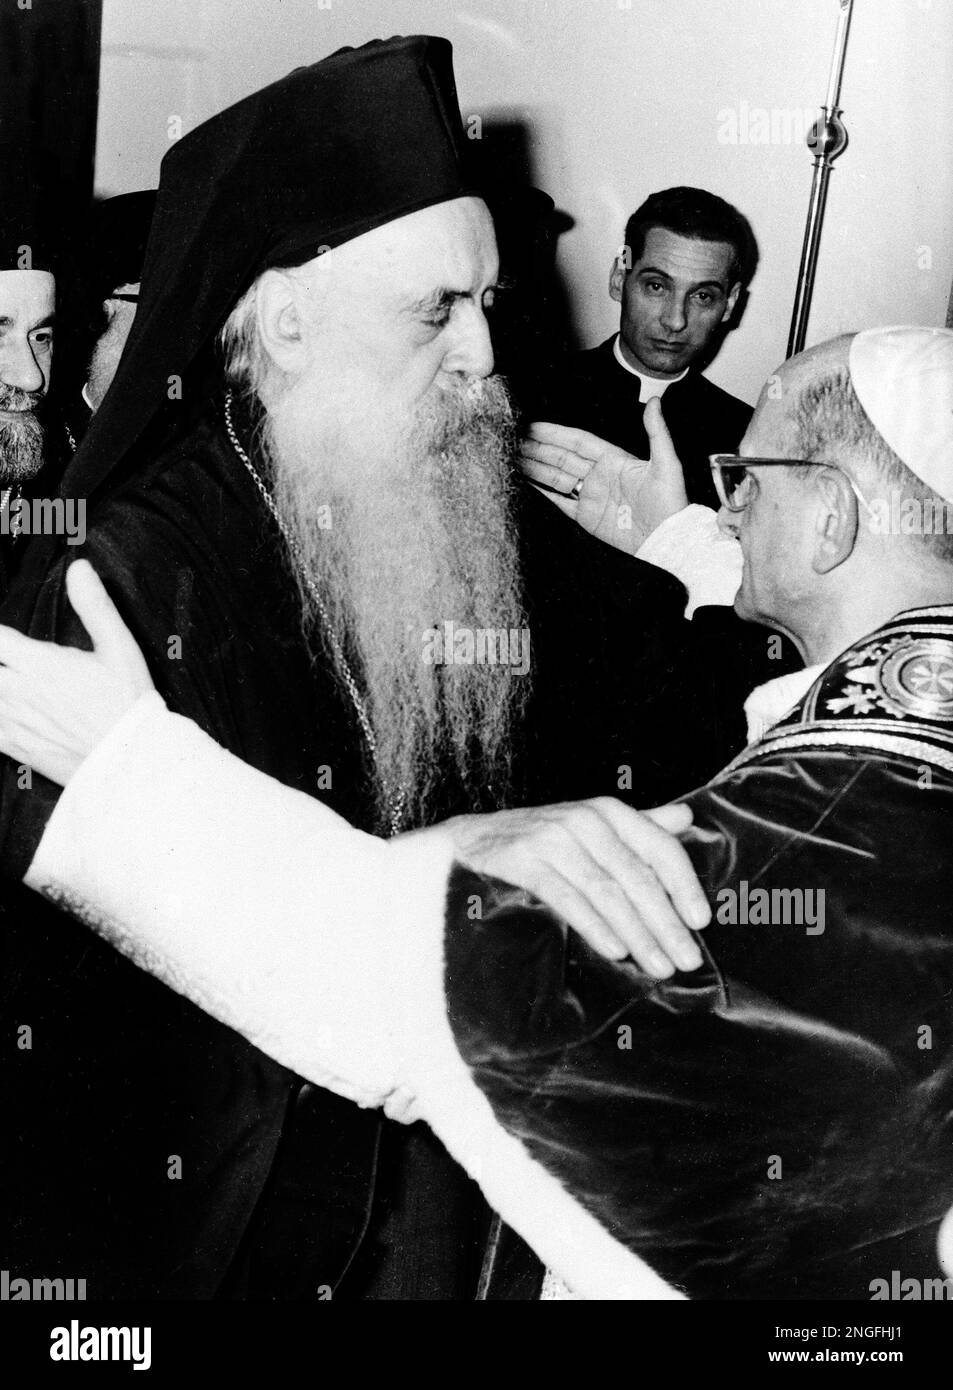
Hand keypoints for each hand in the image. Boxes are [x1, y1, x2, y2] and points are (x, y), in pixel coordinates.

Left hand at [0, 559, 154, 785]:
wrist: (130, 760)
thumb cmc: (127, 703)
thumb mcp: (119, 648)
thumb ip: (94, 606)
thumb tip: (79, 568)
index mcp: (38, 662)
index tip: (5, 638)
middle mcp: (17, 690)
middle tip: (7, 660)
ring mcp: (12, 720)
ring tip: (5, 681)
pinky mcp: (13, 746)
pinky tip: (3, 707)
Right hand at [443, 796, 709, 975]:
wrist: (472, 841)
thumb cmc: (545, 838)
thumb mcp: (595, 826)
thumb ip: (640, 825)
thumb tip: (687, 817)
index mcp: (610, 811)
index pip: (660, 847)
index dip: (684, 885)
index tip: (701, 922)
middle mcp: (586, 819)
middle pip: (636, 876)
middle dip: (666, 922)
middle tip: (687, 960)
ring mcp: (553, 838)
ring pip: (606, 891)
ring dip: (638, 933)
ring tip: (658, 966)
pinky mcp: (524, 860)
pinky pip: (568, 897)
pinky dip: (595, 926)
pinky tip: (616, 951)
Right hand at [518, 398, 688, 553]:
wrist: (666, 540)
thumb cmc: (670, 503)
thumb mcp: (667, 464)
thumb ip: (657, 432)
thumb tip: (654, 402)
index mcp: (614, 460)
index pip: (577, 441)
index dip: (554, 433)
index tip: (533, 426)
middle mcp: (599, 475)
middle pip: (561, 458)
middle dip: (537, 449)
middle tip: (513, 440)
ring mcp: (591, 496)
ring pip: (556, 477)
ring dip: (535, 467)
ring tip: (512, 458)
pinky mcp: (586, 517)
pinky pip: (559, 501)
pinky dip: (542, 492)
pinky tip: (526, 483)